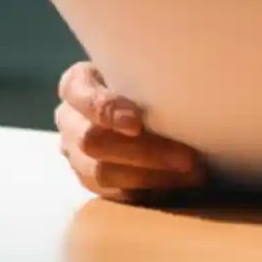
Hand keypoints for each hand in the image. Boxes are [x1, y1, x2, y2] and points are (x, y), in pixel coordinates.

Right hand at [55, 62, 207, 202]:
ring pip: (102, 173)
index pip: (81, 95)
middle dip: (143, 152)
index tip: (136, 124)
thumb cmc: (143, 78)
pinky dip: (147, 190)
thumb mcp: (141, 68)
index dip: (106, 111)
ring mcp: (74, 154)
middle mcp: (69, 121)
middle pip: (92, 141)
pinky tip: (178, 185)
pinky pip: (112, 193)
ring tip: (192, 174)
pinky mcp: (89, 180)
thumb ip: (149, 76)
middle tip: (187, 157)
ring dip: (150, 176)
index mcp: (76, 85)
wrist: (138, 101)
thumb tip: (189, 90)